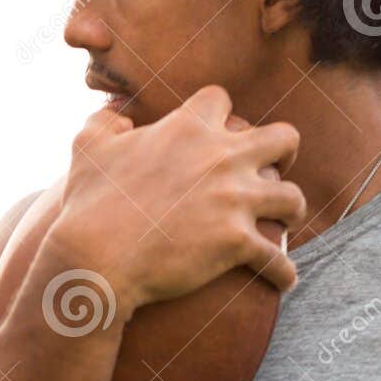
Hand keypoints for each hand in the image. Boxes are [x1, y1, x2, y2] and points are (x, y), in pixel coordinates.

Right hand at [48, 85, 304, 312]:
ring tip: (284, 222)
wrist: (95, 258)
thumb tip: (118, 116)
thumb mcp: (88, 150)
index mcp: (187, 129)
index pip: (220, 101)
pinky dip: (284, 272)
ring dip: (291, 210)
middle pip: (283, 138)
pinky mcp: (237, 243)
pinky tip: (284, 279)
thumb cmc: (88, 205)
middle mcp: (221, 158)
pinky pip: (278, 258)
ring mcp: (234, 201)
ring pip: (293, 198)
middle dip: (283, 153)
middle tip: (273, 169)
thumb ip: (105, 122)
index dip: (220, 116)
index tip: (218, 133)